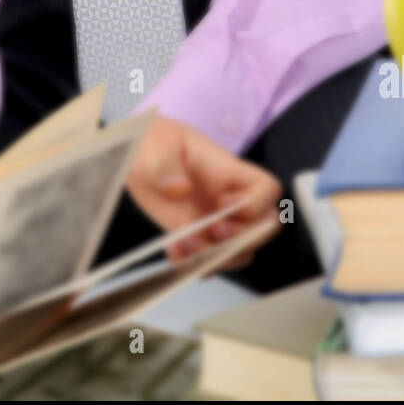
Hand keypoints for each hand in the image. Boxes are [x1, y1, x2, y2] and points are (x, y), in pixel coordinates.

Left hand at [125, 114, 283, 270]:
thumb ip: (164, 166)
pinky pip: (209, 260)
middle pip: (264, 226)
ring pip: (241, 250)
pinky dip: (195, 265)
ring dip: (218, 258)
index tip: (224, 204)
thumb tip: (178, 189)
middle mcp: (226, 197)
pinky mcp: (194, 234)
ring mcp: (213, 218)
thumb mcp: (153, 146)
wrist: (136, 153)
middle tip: (210, 232)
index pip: (266, 189)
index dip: (256, 204)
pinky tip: (174, 254)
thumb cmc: (152, 139)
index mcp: (225, 170)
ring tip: (185, 247)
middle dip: (243, 239)